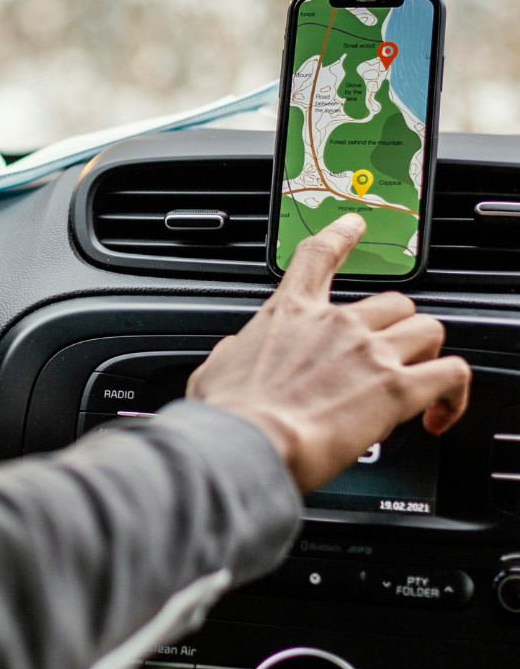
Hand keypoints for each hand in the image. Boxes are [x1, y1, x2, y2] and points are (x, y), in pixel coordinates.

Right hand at [187, 214, 470, 493]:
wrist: (246, 442)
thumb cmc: (228, 414)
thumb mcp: (215, 370)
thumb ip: (235, 351)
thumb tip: (237, 352)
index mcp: (289, 314)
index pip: (319, 256)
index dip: (342, 236)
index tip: (356, 225)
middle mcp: (336, 323)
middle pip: (396, 302)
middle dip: (397, 330)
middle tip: (387, 359)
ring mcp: (371, 352)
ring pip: (429, 330)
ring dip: (426, 356)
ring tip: (415, 384)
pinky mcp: (397, 388)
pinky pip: (452, 374)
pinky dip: (453, 395)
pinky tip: (438, 416)